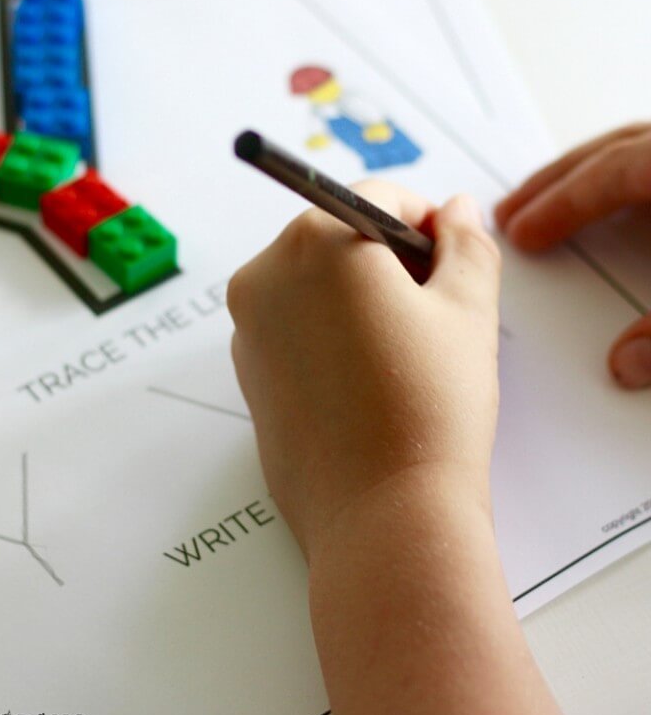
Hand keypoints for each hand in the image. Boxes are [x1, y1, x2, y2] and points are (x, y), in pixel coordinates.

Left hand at [227, 181, 500, 561]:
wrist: (383, 516)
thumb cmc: (428, 409)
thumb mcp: (468, 310)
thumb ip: (466, 243)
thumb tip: (458, 210)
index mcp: (315, 242)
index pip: (377, 198)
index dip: (426, 224)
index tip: (451, 263)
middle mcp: (265, 276)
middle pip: (339, 236)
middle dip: (392, 263)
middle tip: (437, 315)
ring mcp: (247, 329)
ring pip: (316, 285)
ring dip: (362, 300)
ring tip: (407, 358)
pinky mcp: (247, 375)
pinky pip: (295, 330)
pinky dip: (332, 337)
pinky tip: (372, 384)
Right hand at [495, 124, 650, 389]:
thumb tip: (627, 363)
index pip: (606, 174)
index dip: (556, 204)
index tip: (520, 230)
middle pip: (615, 148)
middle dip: (558, 180)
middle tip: (515, 210)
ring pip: (641, 143)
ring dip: (596, 170)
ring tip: (562, 199)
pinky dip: (635, 172)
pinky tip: (634, 202)